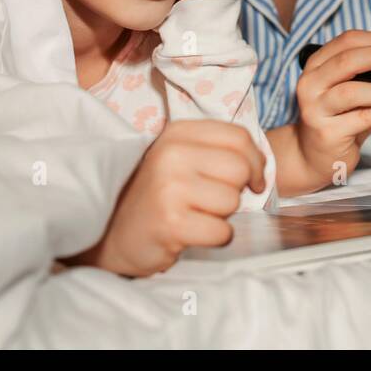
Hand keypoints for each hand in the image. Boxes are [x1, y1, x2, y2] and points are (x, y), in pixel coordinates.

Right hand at [65, 120, 266, 276]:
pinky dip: (214, 238)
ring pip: (232, 200)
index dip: (256, 161)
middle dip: (235, 190)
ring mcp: (169, 187)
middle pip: (240, 169)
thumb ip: (216, 151)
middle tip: (210, 201)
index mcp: (177, 133)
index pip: (239, 137)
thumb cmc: (155, 196)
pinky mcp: (171, 222)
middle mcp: (171, 154)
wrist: (109, 233)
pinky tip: (192, 233)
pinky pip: (222, 231)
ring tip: (194, 215)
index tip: (252, 179)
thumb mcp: (179, 158)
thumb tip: (261, 164)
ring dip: (221, 215)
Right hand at [280, 30, 370, 193]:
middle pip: (346, 60)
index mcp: (315, 67)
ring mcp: (315, 110)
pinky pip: (364, 118)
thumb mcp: (344, 90)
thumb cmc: (336, 119)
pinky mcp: (328, 133)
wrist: (311, 156)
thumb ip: (365, 74)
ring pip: (353, 91)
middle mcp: (310, 85)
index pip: (345, 42)